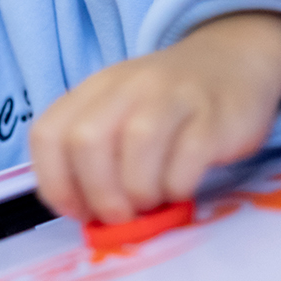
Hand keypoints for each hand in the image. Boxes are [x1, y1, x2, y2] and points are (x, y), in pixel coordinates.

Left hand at [29, 11, 280, 224]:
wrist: (232, 64)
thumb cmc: (166, 105)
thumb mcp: (120, 115)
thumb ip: (95, 156)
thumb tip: (86, 215)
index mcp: (94, 90)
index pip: (48, 134)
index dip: (56, 183)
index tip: (80, 211)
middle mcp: (128, 88)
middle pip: (87, 141)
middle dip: (99, 193)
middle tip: (121, 216)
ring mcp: (172, 96)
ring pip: (137, 144)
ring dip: (139, 191)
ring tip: (152, 201)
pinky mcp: (213, 115)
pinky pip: (187, 156)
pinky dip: (177, 185)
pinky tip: (180, 189)